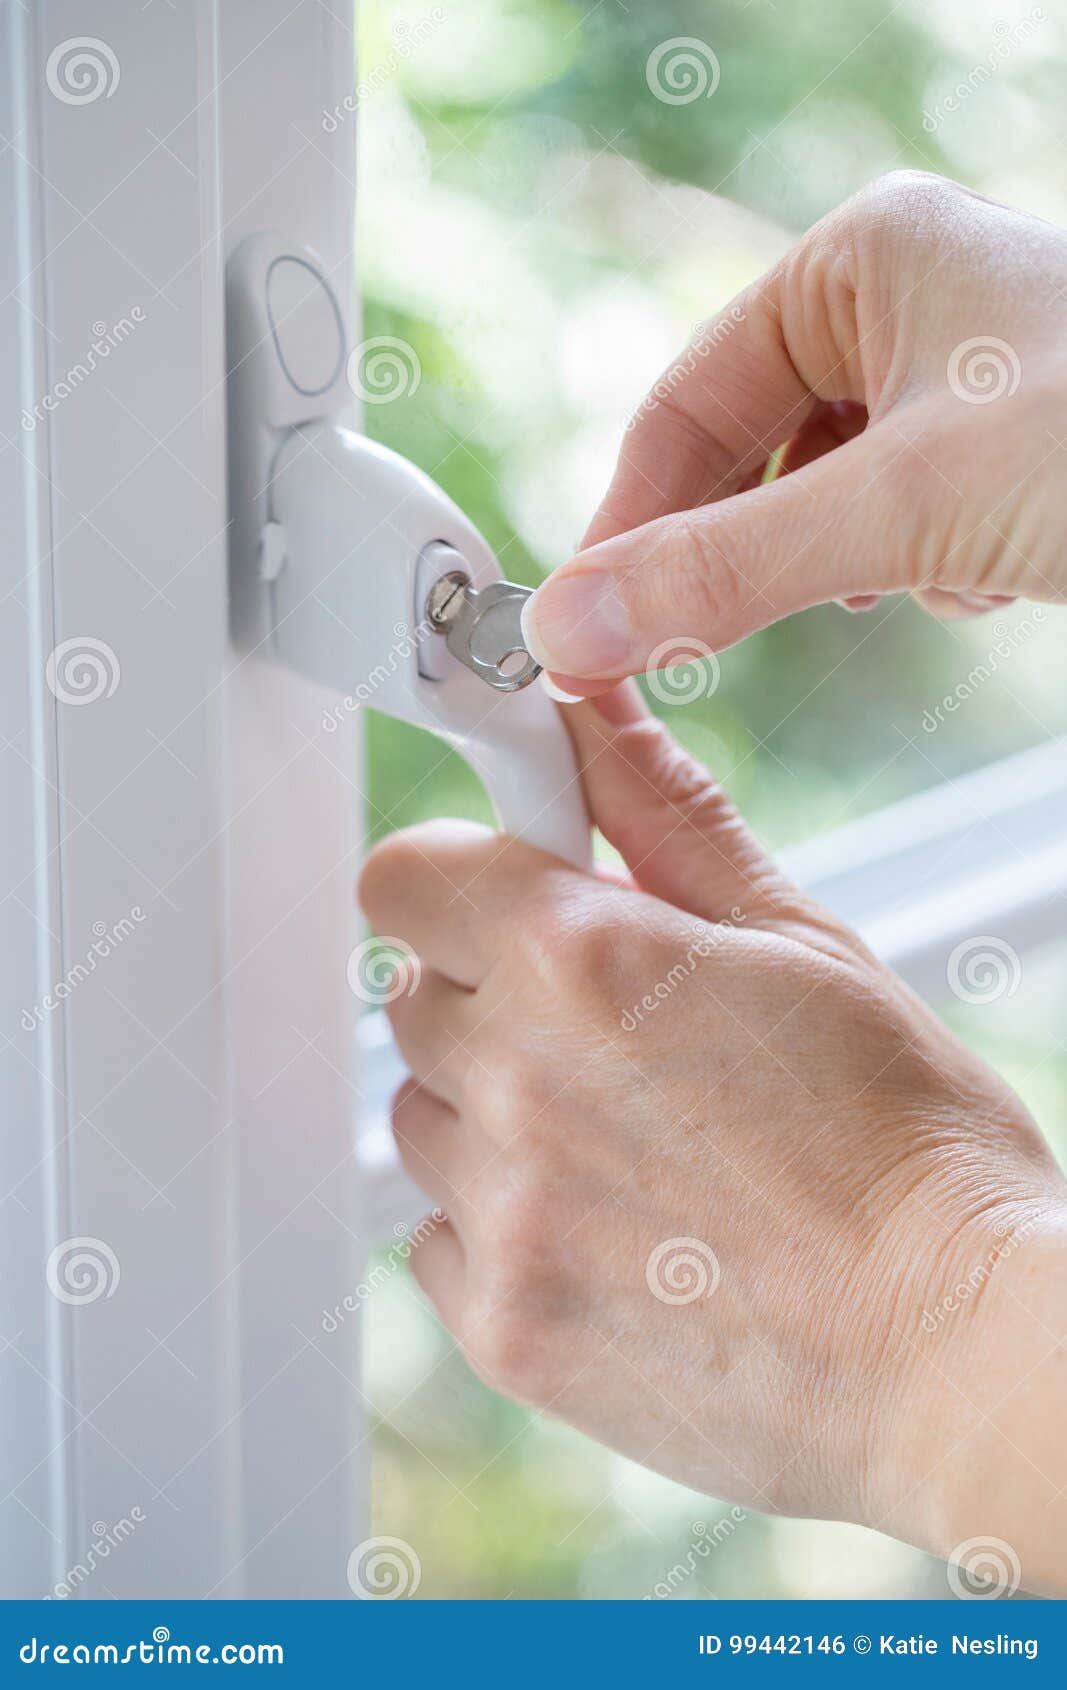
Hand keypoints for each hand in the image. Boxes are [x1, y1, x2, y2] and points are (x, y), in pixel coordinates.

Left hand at [359, 689, 1066, 1591]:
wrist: (952, 1350)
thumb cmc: (905, 1142)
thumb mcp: (800, 939)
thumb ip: (666, 814)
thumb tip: (589, 709)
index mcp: (580, 957)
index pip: (401, 878)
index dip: (454, 879)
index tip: (504, 899)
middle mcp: (516, 1080)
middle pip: (413, 1000)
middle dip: (492, 996)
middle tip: (610, 1033)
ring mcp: (503, 1213)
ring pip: (421, 1122)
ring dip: (491, 1116)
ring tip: (627, 1145)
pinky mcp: (505, 1329)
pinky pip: (436, 1240)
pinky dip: (498, 1229)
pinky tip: (610, 1231)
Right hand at [519, 171, 1066, 693]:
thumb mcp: (901, 512)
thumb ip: (723, 573)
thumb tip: (571, 630)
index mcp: (859, 260)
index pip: (684, 402)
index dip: (626, 520)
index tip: (584, 624)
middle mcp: (902, 304)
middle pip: (748, 452)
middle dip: (743, 551)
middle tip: (690, 644)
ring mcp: (957, 378)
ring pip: (823, 497)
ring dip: (839, 566)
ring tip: (899, 587)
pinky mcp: (1000, 449)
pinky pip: (898, 521)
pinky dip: (914, 570)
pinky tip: (978, 581)